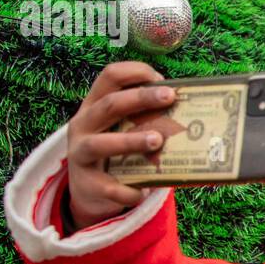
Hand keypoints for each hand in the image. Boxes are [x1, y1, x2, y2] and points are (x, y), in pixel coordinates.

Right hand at [66, 61, 177, 228]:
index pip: (109, 76)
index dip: (134, 72)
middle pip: (109, 105)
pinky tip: (145, 191)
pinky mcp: (87, 183)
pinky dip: (128, 190)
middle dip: (141, 98)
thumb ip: (143, 115)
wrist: (87, 189)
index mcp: (94, 105)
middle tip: (169, 97)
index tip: (160, 78)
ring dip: (131, 141)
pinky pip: (109, 187)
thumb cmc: (115, 149)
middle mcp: (83, 125)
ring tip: (158, 140)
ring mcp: (80, 154)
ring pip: (101, 144)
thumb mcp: (120, 126)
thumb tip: (184, 107)